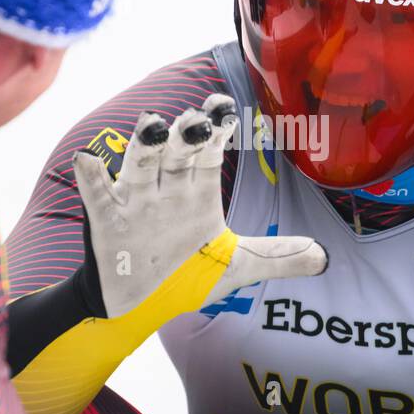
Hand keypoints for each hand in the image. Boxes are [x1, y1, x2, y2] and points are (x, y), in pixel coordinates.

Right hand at [72, 93, 326, 318]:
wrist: (135, 307)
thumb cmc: (182, 277)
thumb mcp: (235, 268)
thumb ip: (277, 257)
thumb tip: (326, 257)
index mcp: (197, 192)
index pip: (211, 151)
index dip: (218, 128)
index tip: (226, 107)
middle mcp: (168, 190)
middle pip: (179, 152)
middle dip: (188, 134)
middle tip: (199, 119)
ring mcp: (137, 204)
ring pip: (141, 165)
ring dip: (145, 145)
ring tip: (151, 124)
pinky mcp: (109, 224)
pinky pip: (99, 197)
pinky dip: (92, 179)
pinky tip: (88, 160)